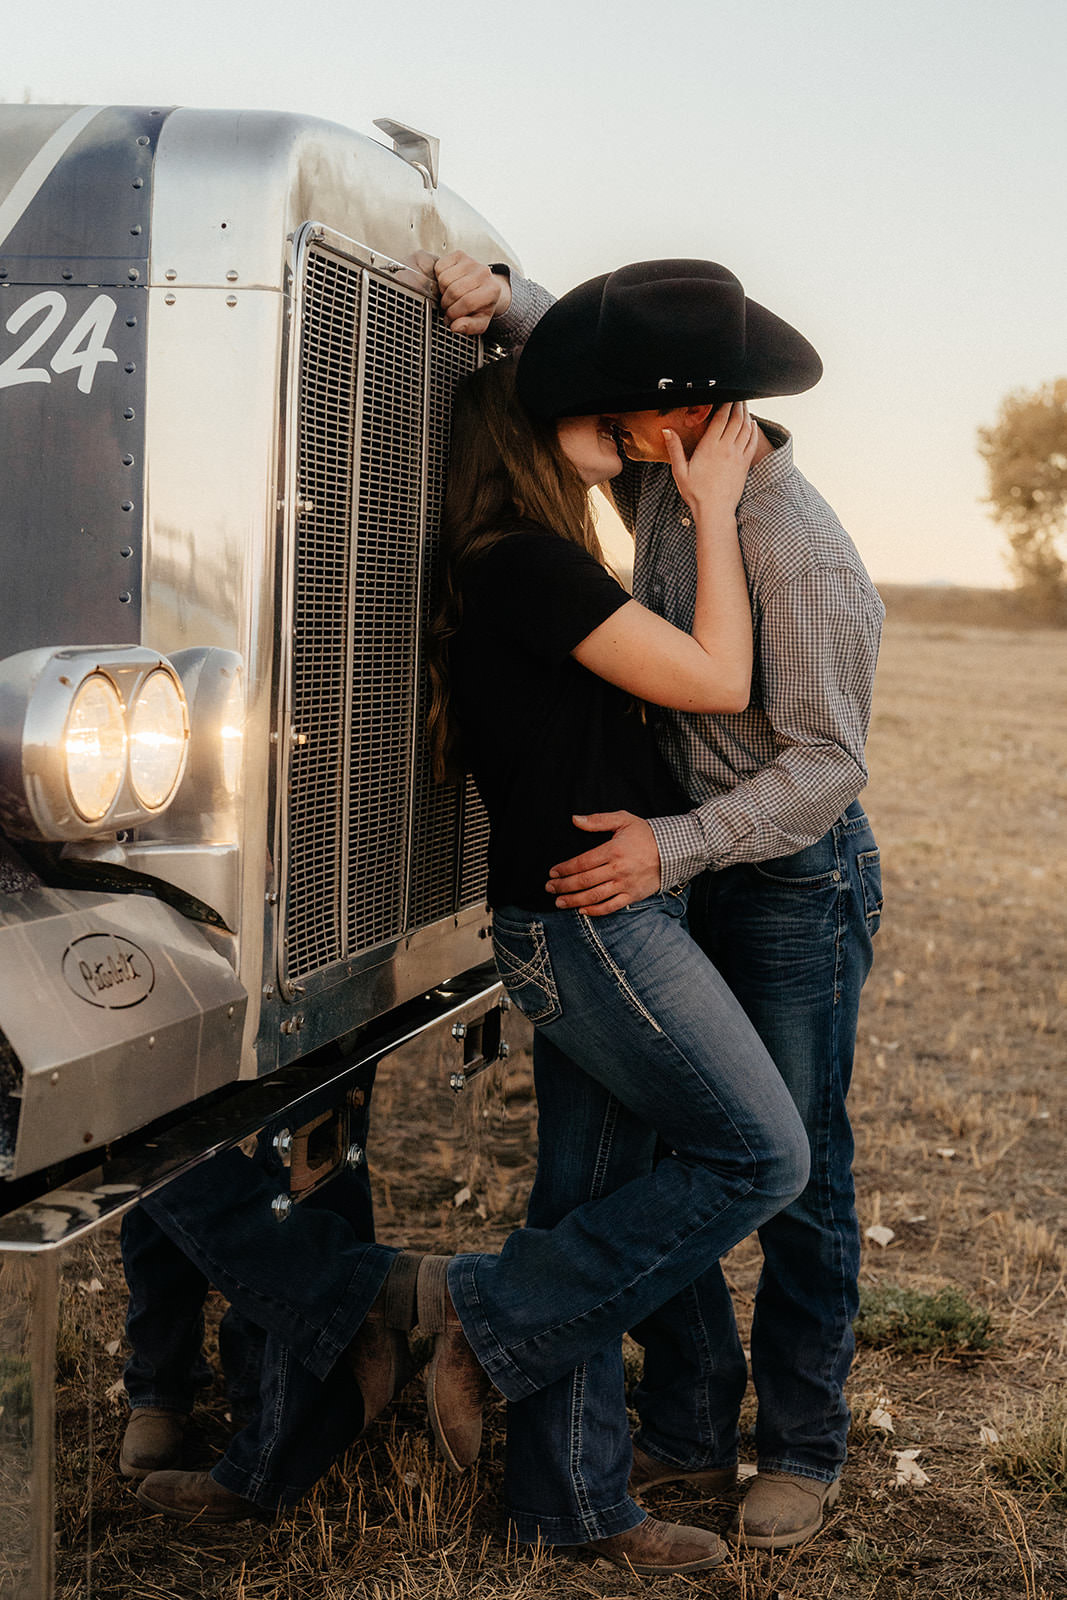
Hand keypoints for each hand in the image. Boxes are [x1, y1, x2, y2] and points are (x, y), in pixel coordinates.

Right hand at [434, 252, 510, 334]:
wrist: (485, 286)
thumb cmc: (481, 305)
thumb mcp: (479, 322)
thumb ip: (470, 327)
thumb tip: (456, 327)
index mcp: (492, 290)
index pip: (468, 302)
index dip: (454, 313)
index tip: (450, 319)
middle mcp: (483, 272)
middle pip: (454, 290)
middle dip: (447, 304)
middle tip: (448, 308)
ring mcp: (471, 262)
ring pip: (445, 279)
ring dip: (442, 291)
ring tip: (448, 296)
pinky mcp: (459, 255)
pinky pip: (440, 267)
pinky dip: (438, 278)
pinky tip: (447, 284)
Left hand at [546, 812, 661, 914]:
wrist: (675, 850)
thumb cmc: (646, 834)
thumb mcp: (623, 820)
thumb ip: (597, 821)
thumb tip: (574, 819)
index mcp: (613, 850)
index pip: (582, 862)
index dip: (564, 869)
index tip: (552, 872)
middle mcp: (617, 869)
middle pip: (584, 881)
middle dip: (563, 886)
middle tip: (549, 888)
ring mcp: (625, 884)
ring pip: (594, 896)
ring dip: (574, 900)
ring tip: (559, 902)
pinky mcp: (633, 895)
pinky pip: (611, 906)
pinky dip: (596, 911)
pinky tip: (582, 910)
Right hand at [663, 402, 757, 516]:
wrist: (715, 511)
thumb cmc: (695, 493)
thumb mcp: (680, 471)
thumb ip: (674, 448)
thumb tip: (667, 430)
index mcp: (709, 447)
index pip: (721, 418)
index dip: (726, 404)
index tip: (727, 395)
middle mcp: (726, 448)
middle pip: (736, 419)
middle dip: (738, 405)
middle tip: (738, 396)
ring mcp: (737, 456)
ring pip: (746, 428)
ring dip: (746, 414)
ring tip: (744, 406)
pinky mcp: (745, 464)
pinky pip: (752, 442)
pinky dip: (754, 430)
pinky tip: (752, 424)